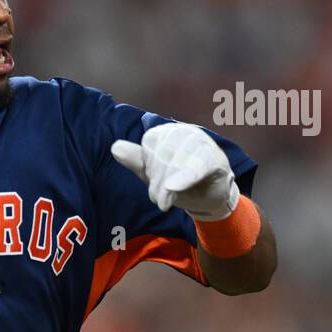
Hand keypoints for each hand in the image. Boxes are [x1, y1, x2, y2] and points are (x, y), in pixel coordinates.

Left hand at [110, 122, 238, 219]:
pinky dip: (185, 178)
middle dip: (158, 179)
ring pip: (177, 162)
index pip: (150, 143)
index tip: (152, 181)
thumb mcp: (155, 175)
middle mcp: (186, 132)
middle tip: (159, 198)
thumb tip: (115, 147)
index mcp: (169, 132)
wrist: (208, 199)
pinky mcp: (216, 159)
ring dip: (169, 186)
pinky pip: (197, 167)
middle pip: (163, 153)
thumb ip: (137, 161)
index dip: (148, 165)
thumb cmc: (180, 183)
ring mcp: (203, 144)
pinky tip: (174, 188)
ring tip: (168, 200)